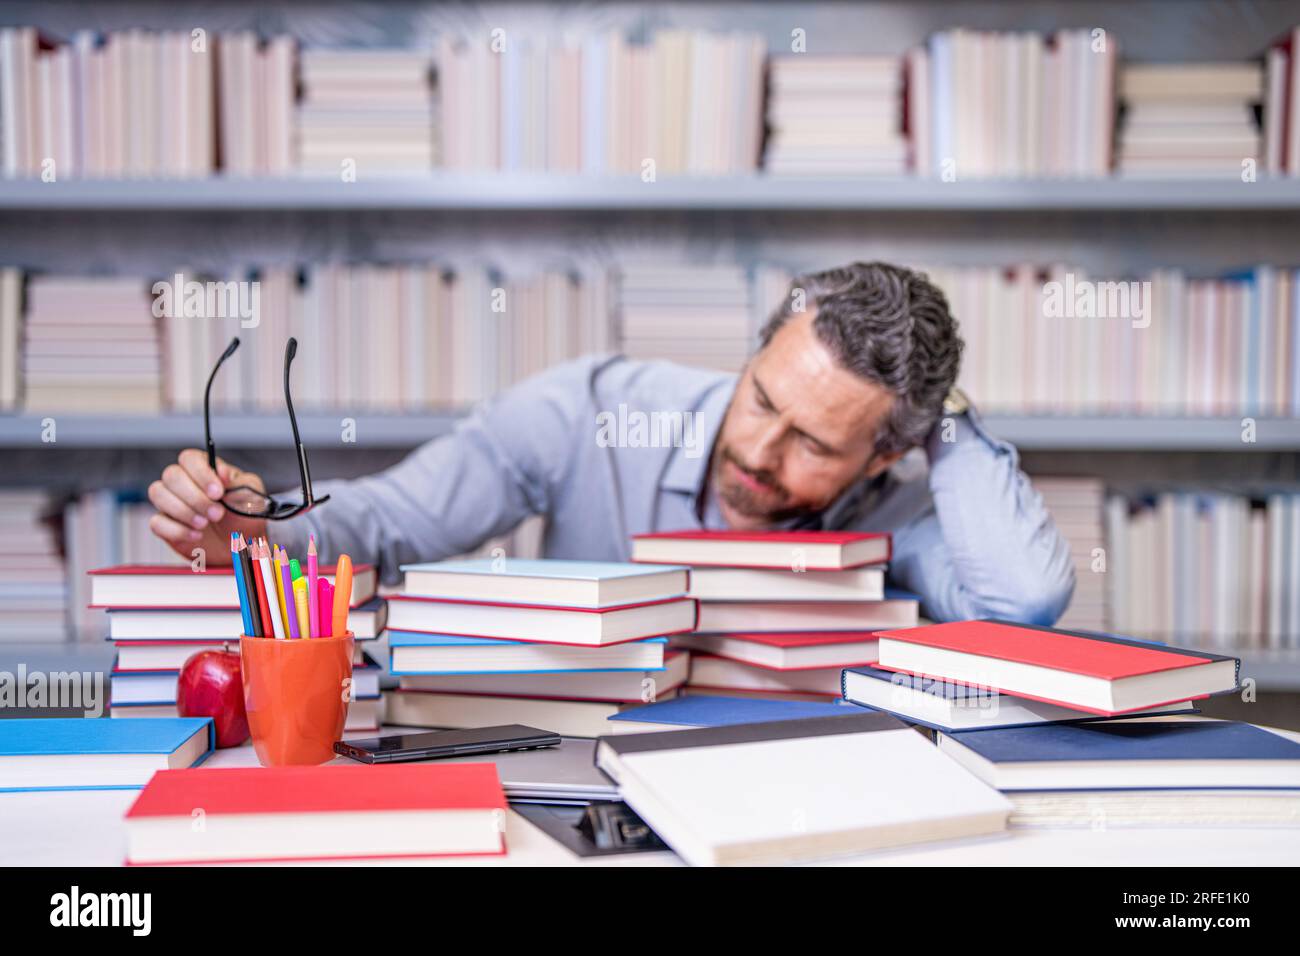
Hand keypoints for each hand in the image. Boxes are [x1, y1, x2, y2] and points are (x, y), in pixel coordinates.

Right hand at [148, 449, 267, 562]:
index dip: (201, 474)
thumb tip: (221, 473)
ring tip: (205, 524)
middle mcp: (184, 481)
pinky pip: (156, 522)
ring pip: (158, 494)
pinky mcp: (165, 524)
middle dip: (195, 497)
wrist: (241, 544)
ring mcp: (171, 502)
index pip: (190, 458)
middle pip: (172, 475)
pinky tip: (196, 535)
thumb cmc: (244, 516)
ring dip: (183, 511)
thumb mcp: (252, 497)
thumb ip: (240, 483)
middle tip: (217, 513)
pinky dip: (177, 530)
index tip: (218, 493)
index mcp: (206, 469)